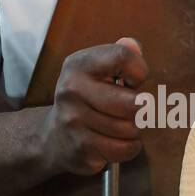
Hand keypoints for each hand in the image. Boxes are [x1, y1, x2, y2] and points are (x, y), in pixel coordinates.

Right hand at [43, 36, 148, 176]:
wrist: (54, 137)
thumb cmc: (87, 99)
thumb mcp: (98, 70)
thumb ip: (120, 54)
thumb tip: (134, 46)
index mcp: (78, 65)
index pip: (123, 57)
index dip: (139, 71)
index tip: (133, 81)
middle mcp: (72, 90)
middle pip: (133, 102)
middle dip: (140, 109)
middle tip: (130, 109)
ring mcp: (74, 121)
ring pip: (130, 128)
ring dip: (133, 130)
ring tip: (119, 125)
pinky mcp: (81, 148)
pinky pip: (124, 149)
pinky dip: (129, 147)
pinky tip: (116, 141)